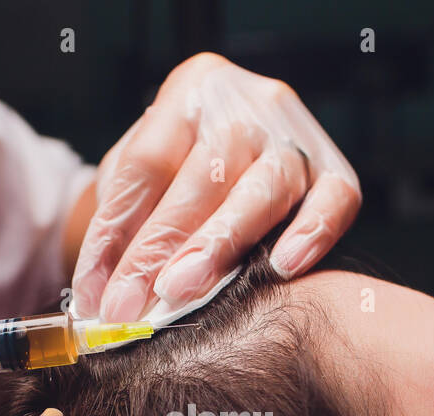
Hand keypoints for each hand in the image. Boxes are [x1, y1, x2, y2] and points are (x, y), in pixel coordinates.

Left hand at [71, 52, 361, 324]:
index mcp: (191, 91)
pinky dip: (311, 233)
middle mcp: (248, 104)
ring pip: (264, 187)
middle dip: (159, 248)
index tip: (97, 295)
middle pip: (202, 176)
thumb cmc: (183, 173)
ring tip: (182, 291)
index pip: (145, 166)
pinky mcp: (336, 168)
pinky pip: (335, 199)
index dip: (115, 233)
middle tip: (130, 305)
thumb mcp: (145, 181)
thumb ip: (124, 225)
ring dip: (220, 244)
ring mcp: (296, 134)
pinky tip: (283, 267)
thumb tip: (101, 296)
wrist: (241, 150)